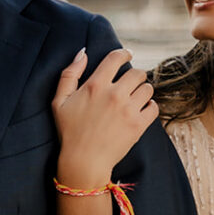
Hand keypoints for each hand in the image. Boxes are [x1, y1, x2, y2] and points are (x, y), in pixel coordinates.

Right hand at [50, 48, 156, 186]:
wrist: (83, 161)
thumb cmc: (69, 132)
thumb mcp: (59, 101)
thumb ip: (70, 74)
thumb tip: (83, 53)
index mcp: (95, 85)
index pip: (116, 58)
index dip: (124, 53)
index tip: (128, 55)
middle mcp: (114, 94)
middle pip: (137, 73)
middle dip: (135, 75)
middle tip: (131, 83)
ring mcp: (128, 110)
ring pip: (148, 88)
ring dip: (143, 91)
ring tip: (135, 98)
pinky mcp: (138, 125)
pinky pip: (154, 107)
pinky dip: (150, 107)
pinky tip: (141, 110)